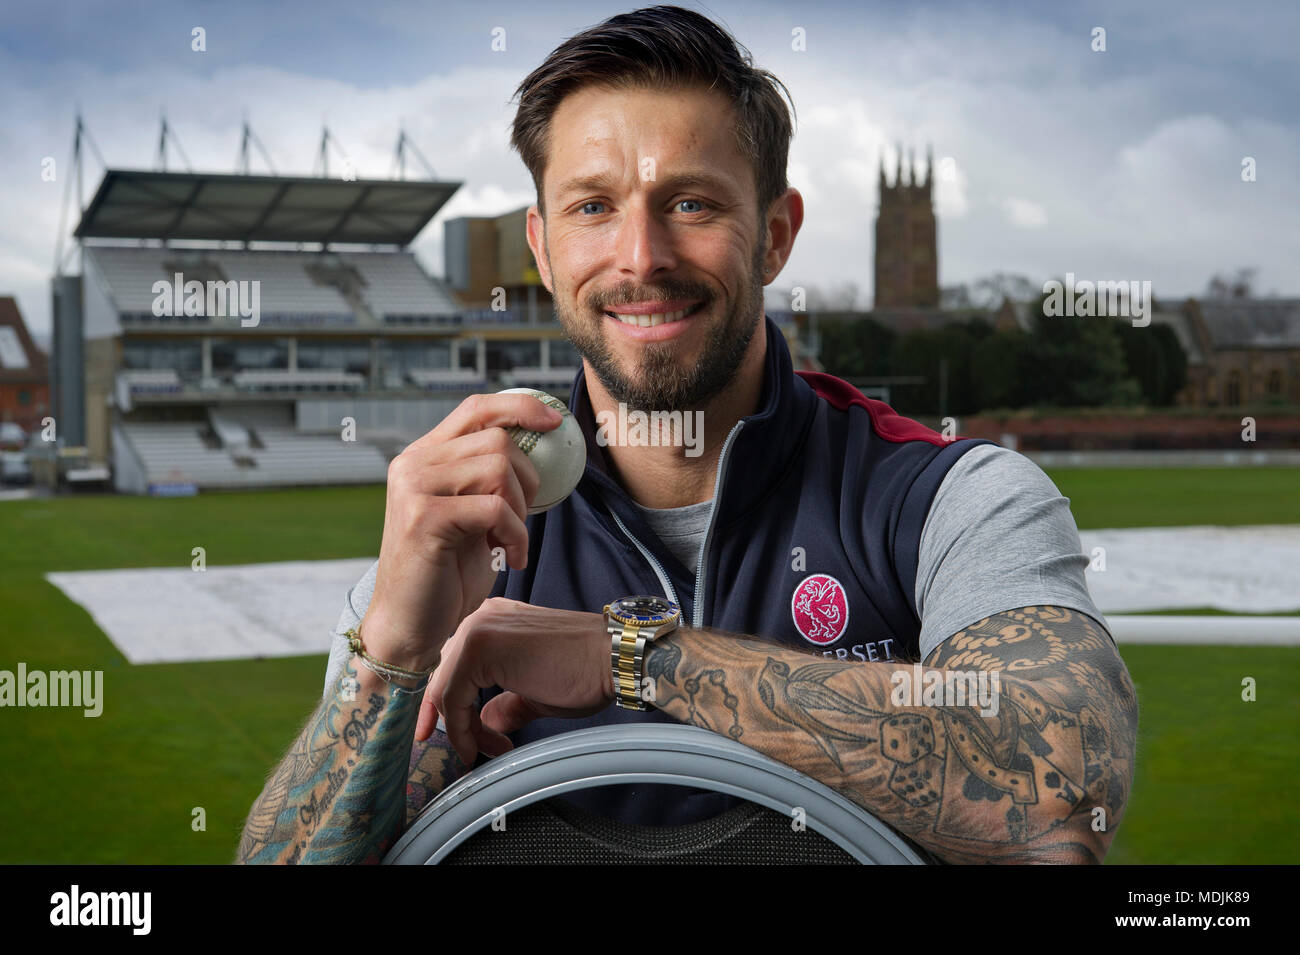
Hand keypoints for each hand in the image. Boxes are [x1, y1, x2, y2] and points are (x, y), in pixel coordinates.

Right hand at [361, 394, 562, 672]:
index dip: (520, 407)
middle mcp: (413, 464)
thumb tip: (539, 446)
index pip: (476, 408)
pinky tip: (511, 557)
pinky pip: (494, 509)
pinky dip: (516, 534)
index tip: (555, 421)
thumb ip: (488, 478)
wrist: (411, 624)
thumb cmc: (447, 572)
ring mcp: (414, 488)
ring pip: (497, 469)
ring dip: (520, 508)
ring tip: (510, 538)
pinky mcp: (424, 518)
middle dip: (528, 477)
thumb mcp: (471, 514)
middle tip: (525, 513)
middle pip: (496, 440)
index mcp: (424, 456)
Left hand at [414, 598, 612, 764]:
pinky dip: (461, 727)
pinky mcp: (480, 647)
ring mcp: (478, 629)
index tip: (461, 740)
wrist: (613, 658)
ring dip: (462, 729)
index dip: (451, 709)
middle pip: (445, 678)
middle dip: (455, 721)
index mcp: (493, 622)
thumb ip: (508, 705)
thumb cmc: (586, 669)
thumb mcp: (536, 692)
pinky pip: (452, 695)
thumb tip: (489, 721)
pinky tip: (483, 745)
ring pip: (445, 689)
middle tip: (473, 750)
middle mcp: (480, 619)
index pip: (455, 668)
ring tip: (491, 749)